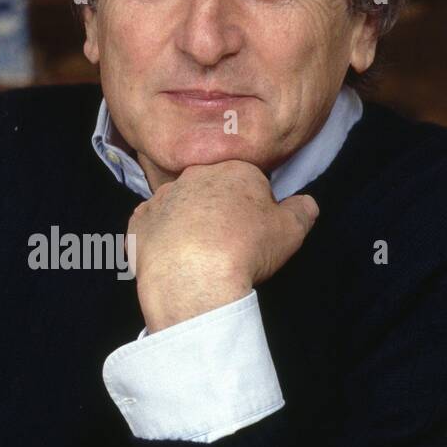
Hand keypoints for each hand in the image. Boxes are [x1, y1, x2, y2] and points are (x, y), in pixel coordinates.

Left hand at [127, 159, 318, 332]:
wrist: (193, 277)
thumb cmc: (246, 249)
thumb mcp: (291, 231)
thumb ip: (302, 211)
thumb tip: (307, 203)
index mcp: (234, 170)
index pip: (249, 182)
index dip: (254, 208)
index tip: (254, 231)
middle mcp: (194, 175)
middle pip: (211, 189)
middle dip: (219, 210)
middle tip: (227, 243)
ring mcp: (162, 197)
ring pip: (180, 205)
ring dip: (188, 222)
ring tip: (199, 255)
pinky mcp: (139, 222)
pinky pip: (152, 225)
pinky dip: (161, 238)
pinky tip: (173, 258)